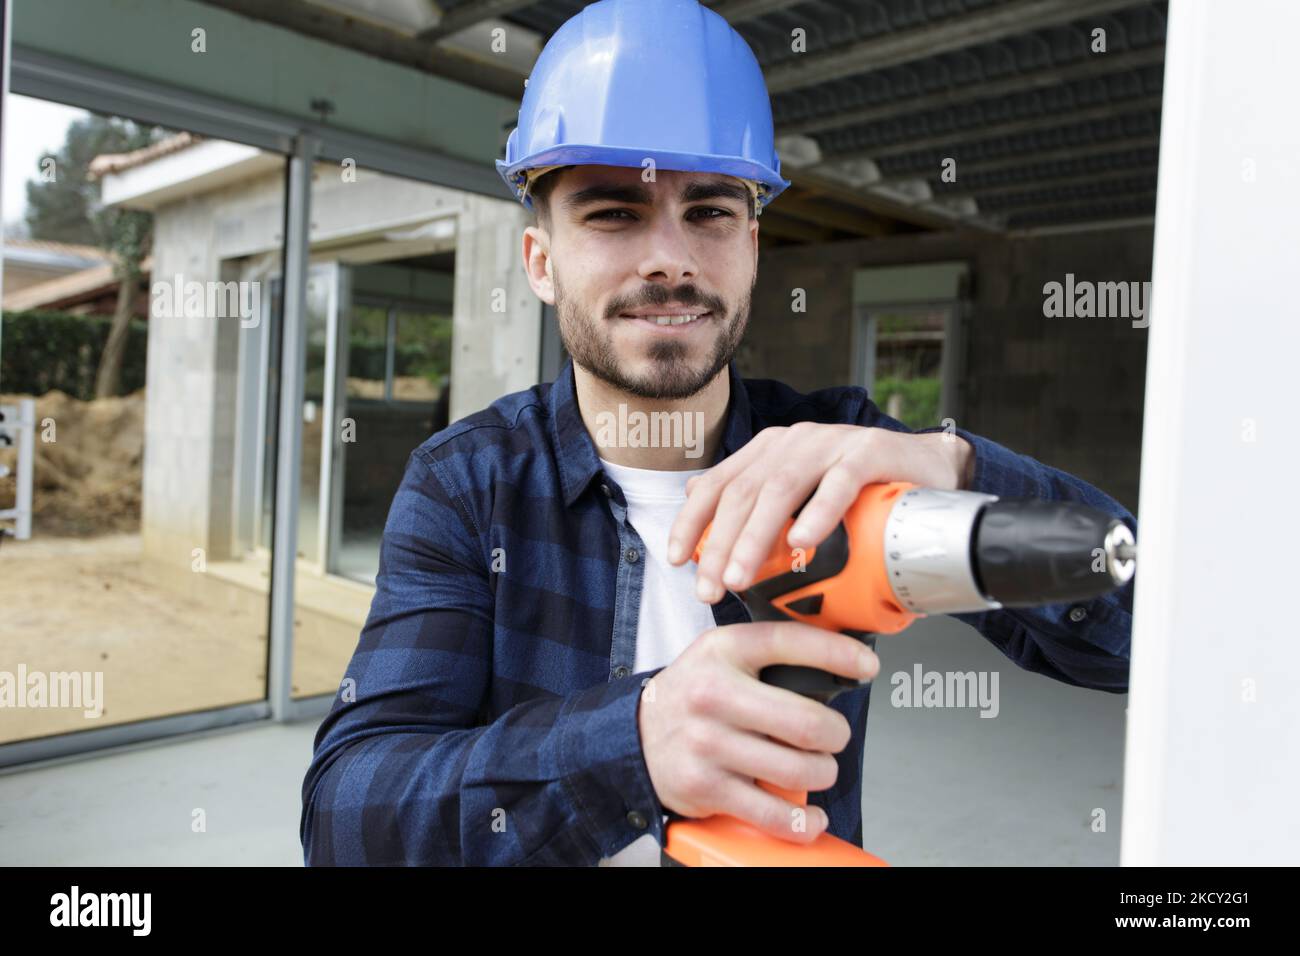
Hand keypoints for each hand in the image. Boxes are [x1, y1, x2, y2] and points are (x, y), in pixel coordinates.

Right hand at [638, 620, 878, 842]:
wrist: (635, 736)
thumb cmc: (693, 695)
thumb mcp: (722, 655)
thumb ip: (772, 654)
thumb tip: (842, 662)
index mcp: (722, 652)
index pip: (787, 642)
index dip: (837, 654)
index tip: (866, 666)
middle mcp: (713, 694)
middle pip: (806, 722)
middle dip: (837, 734)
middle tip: (834, 736)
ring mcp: (708, 744)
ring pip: (798, 769)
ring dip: (823, 773)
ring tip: (817, 768)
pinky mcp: (706, 787)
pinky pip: (774, 813)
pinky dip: (803, 822)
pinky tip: (809, 817)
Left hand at [668, 423, 972, 602]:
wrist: (932, 468)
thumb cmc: (864, 492)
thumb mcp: (805, 498)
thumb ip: (762, 506)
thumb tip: (706, 515)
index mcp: (771, 451)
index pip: (717, 484)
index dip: (691, 522)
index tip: (676, 560)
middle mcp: (794, 442)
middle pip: (744, 493)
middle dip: (720, 544)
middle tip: (711, 588)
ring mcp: (832, 443)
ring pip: (782, 488)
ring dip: (757, 536)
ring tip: (742, 576)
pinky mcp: (870, 451)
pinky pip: (839, 482)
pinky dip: (819, 512)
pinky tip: (804, 542)